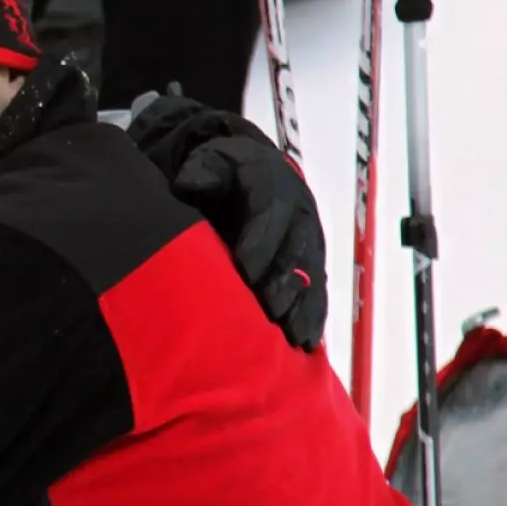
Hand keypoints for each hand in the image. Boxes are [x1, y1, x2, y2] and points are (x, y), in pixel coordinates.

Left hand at [127, 94, 328, 350]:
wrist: (248, 174)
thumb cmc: (223, 172)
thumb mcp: (209, 161)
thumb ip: (201, 172)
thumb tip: (190, 184)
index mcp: (274, 184)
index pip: (270, 213)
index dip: (260, 242)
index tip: (245, 272)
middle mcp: (299, 212)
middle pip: (295, 250)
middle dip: (283, 282)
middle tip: (271, 311)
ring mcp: (309, 239)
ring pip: (311, 275)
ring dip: (304, 307)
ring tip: (297, 338)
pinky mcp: (312, 263)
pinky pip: (316, 291)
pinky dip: (312, 316)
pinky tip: (307, 344)